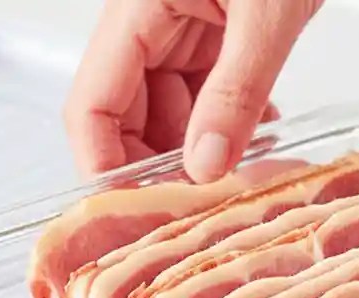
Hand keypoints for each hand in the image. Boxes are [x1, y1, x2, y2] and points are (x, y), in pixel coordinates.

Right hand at [64, 0, 321, 182]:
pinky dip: (227, 119)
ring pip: (168, 109)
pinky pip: (204, 89)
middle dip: (159, 165)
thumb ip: (236, 90)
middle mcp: (148, 19)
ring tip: (238, 175)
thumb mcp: (268, 13)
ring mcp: (181, 25)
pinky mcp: (215, 29)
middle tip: (198, 206)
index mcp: (136, 6)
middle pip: (125, 115)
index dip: (104, 166)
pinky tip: (258, 134)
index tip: (136, 215)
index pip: (90, 105)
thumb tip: (205, 166)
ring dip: (200, 147)